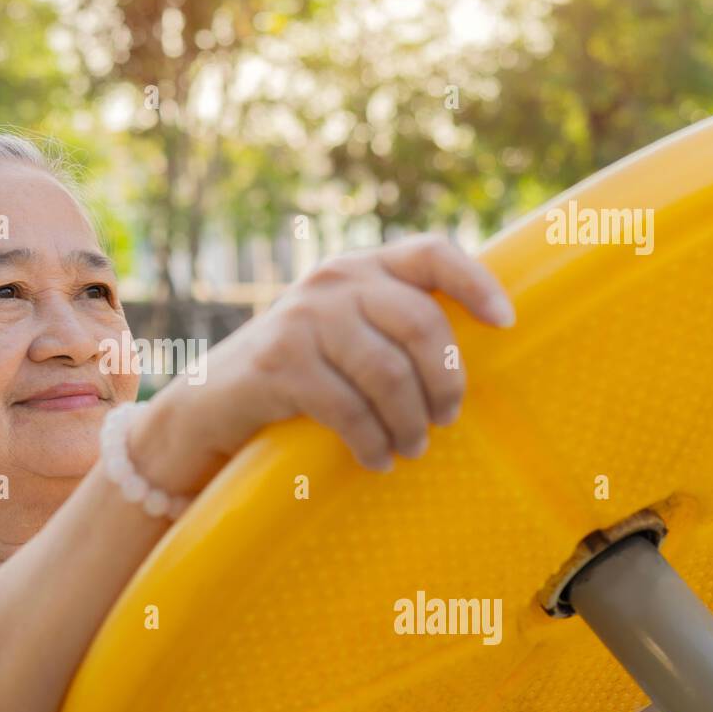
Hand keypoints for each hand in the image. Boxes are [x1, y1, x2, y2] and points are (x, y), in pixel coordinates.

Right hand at [129, 233, 514, 493]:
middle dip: (446, 380)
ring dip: (411, 421)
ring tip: (412, 447)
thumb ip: (388, 323)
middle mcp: (332, 283)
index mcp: (357, 268)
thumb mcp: (339, 332)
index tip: (505, 324)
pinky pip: (349, 409)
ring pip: (390, 373)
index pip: (431, 252)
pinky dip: (372, 442)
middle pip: (423, 323)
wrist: (207, 403)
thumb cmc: (292, 372)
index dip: (477, 283)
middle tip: (447, 418)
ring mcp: (303, 320)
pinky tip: (375, 459)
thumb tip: (472, 357)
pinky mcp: (279, 365)